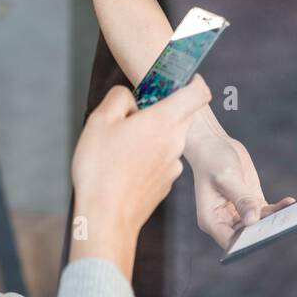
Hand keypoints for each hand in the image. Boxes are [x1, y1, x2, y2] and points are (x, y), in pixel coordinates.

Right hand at [71, 76, 211, 254]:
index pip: (197, 93)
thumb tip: (128, 97)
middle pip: (180, 116)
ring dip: (152, 136)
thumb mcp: (99, 121)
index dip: (194, 81)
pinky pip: (162, 159)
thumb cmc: (101, 169)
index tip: (184, 78)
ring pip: (169, 138)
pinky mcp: (166, 183)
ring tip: (120, 147)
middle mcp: (175, 142)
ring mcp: (173, 165)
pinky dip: (149, 157)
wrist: (106, 218)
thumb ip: (118, 98)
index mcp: (163, 121)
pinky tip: (124, 167)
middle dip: (160, 110)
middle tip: (131, 116)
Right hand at [187, 131, 293, 252]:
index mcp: (212, 220)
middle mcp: (225, 221)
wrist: (216, 145)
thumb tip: (253, 220)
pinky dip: (278, 209)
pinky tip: (289, 202)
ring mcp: (239, 213)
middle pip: (248, 236)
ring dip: (276, 221)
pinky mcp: (251, 203)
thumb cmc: (213, 160)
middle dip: (266, 232)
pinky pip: (267, 212)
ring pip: (260, 225)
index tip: (263, 237)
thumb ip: (241, 199)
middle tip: (285, 226)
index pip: (230, 242)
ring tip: (293, 214)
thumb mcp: (227, 178)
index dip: (246, 244)